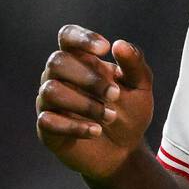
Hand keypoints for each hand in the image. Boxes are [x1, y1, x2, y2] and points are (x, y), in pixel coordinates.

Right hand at [36, 24, 154, 180]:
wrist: (125, 151)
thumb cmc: (130, 113)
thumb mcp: (141, 88)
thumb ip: (134, 64)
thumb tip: (119, 44)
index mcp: (81, 61)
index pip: (67, 36)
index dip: (81, 37)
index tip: (104, 48)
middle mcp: (60, 77)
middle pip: (57, 62)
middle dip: (89, 78)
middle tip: (115, 95)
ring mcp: (50, 102)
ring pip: (51, 90)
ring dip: (85, 103)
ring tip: (110, 116)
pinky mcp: (47, 128)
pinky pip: (48, 120)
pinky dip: (75, 126)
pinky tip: (96, 131)